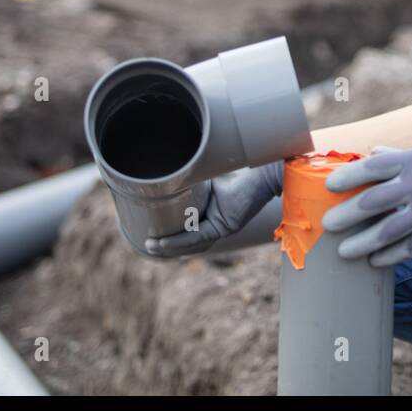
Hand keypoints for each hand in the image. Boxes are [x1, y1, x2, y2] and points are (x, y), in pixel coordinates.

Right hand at [144, 160, 283, 257]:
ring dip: (169, 246)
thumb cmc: (241, 166)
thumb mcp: (208, 170)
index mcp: (214, 211)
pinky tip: (163, 243)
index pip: (189, 228)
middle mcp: (218, 222)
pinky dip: (180, 241)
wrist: (265, 166)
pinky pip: (199, 236)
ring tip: (151, 246)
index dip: (170, 235)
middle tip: (146, 244)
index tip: (151, 234)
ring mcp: (223, 225)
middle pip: (188, 239)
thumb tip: (167, 164)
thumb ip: (192, 171)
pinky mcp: (226, 224)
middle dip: (167, 245)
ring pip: (191, 242)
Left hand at [320, 136, 411, 266]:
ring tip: (343, 252)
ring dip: (361, 242)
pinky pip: (410, 247)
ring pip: (387, 230)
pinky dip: (389, 256)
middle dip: (346, 215)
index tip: (328, 186)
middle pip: (373, 201)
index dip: (348, 176)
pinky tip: (374, 261)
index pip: (373, 167)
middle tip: (328, 225)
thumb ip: (400, 156)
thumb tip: (372, 152)